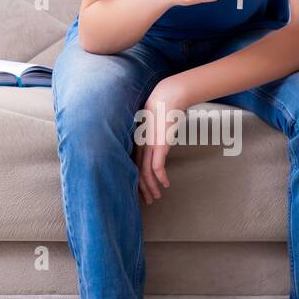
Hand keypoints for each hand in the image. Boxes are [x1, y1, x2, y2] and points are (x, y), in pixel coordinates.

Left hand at [135, 77, 189, 205]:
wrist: (167, 97)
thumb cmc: (160, 111)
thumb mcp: (152, 127)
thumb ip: (151, 139)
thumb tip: (155, 149)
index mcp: (136, 141)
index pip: (132, 166)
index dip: (135, 180)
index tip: (138, 191)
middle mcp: (139, 145)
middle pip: (136, 172)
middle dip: (142, 189)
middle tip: (147, 201)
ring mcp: (149, 145)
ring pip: (146, 172)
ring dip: (151, 187)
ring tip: (156, 197)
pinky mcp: (159, 144)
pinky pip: (157, 165)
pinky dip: (160, 177)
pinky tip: (165, 184)